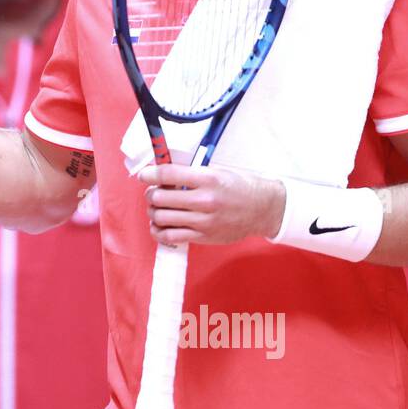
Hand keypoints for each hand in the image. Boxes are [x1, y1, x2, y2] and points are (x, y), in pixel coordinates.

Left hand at [139, 163, 284, 246]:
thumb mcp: (217, 172)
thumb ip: (191, 174)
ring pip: (161, 218)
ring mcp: (203, 221)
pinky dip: (158, 231)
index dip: (149, 174)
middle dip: (151, 194)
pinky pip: (170, 236)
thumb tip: (162, 174)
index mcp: (208, 179)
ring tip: (157, 208)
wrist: (263, 209)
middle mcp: (204, 200)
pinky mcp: (203, 236)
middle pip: (160, 197)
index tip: (144, 175)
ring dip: (153, 212)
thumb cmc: (240, 187)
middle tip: (153, 192)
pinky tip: (159, 226)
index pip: (168, 174)